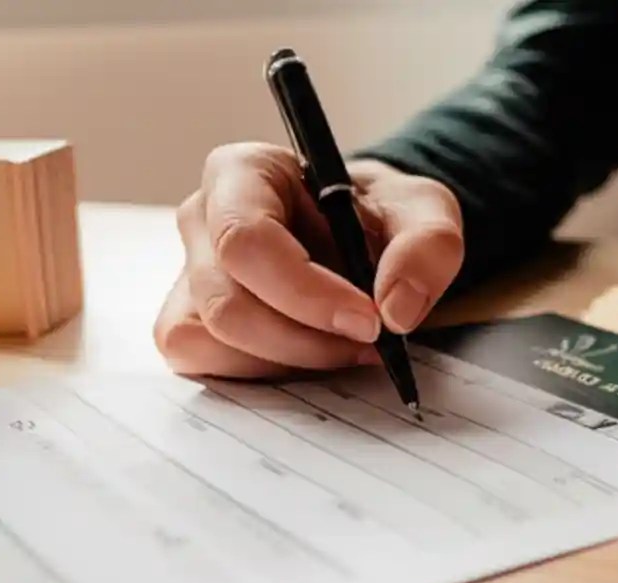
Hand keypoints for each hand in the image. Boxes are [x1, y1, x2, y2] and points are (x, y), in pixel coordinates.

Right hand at [154, 143, 463, 376]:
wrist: (361, 237)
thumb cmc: (377, 215)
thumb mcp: (424, 211)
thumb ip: (428, 246)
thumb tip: (397, 308)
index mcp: (242, 173)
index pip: (246, 239)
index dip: (304, 291)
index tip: (368, 320)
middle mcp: (202, 221)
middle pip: (227, 303)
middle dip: (305, 339)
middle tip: (369, 344)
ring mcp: (188, 276)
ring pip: (213, 342)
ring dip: (288, 361)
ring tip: (346, 347)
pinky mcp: (190, 323)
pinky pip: (208, 365)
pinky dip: (265, 374)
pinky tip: (311, 357)